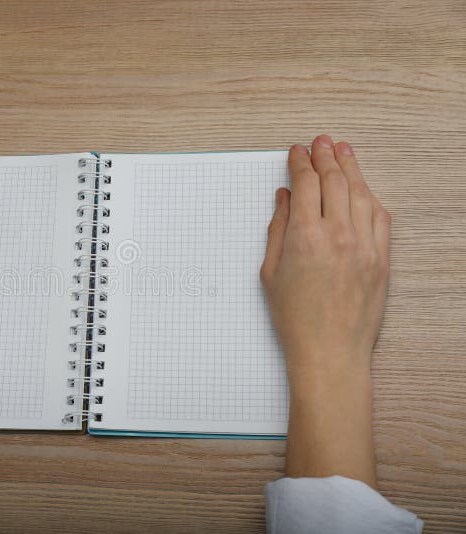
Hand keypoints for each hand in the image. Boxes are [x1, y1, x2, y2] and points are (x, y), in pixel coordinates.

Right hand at [261, 135, 390, 486]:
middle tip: (320, 141)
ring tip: (343, 151)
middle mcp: (337, 234)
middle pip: (334, 180)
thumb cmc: (295, 319)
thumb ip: (277, 229)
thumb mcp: (271, 272)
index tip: (296, 151)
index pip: (305, 184)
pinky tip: (363, 188)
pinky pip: (379, 217)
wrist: (330, 352)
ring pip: (360, 192)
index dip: (300, 162)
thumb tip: (284, 199)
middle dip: (325, 155)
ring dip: (351, 168)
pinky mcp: (381, 258)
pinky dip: (370, 197)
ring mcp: (363, 244)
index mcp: (304, 236)